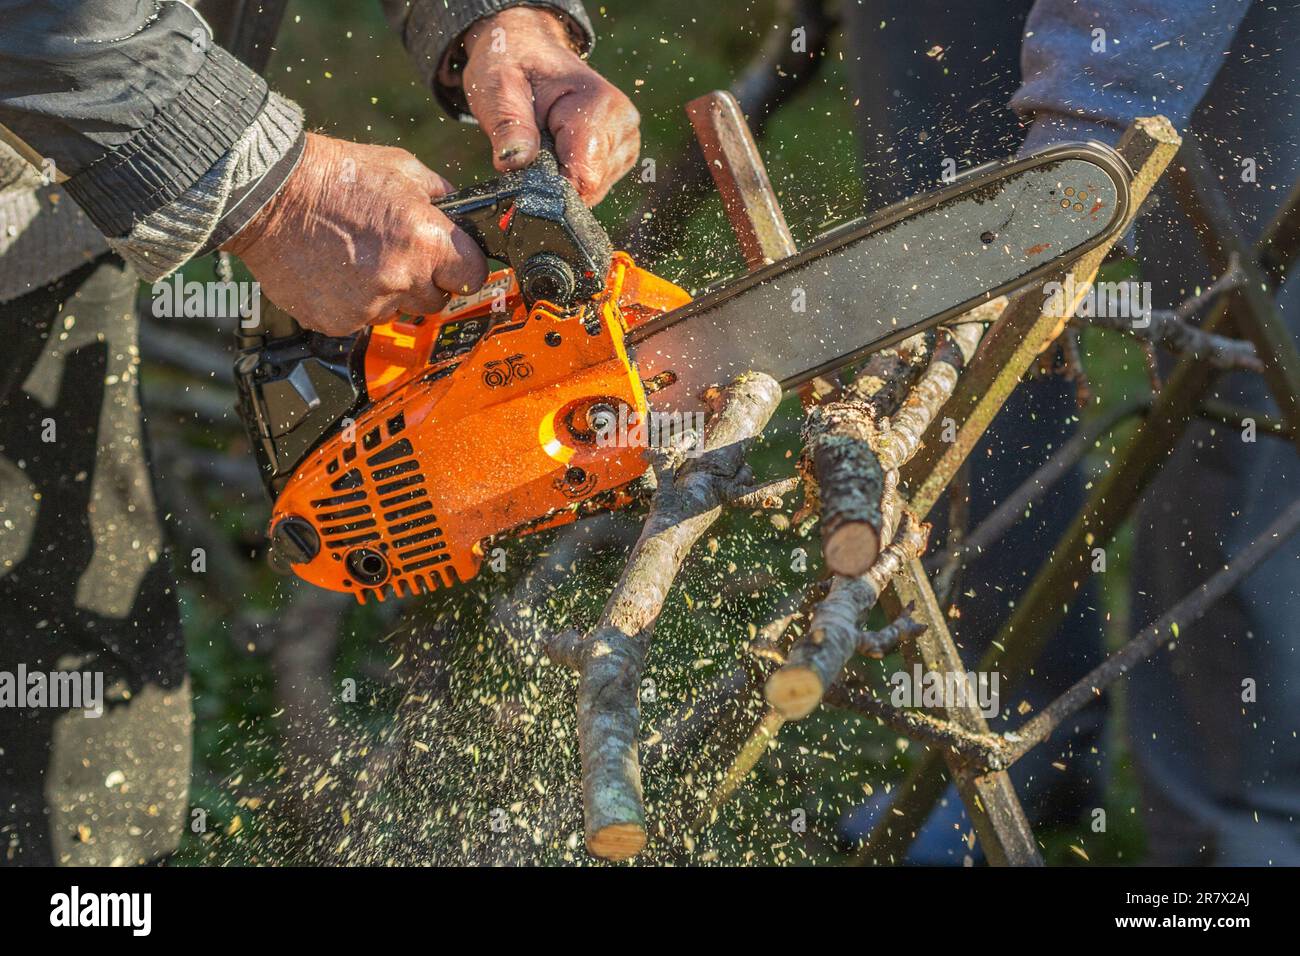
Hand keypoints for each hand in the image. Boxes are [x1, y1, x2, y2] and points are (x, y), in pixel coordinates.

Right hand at [225, 133, 487, 335]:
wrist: (269, 194)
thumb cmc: (335, 176)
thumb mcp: (402, 168)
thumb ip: (441, 195)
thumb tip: (460, 214)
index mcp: (426, 242)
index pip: (473, 276)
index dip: (463, 268)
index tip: (453, 265)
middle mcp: (401, 280)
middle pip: (436, 300)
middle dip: (424, 281)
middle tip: (397, 255)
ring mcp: (368, 306)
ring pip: (398, 312)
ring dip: (388, 293)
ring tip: (360, 259)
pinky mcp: (338, 321)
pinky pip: (361, 320)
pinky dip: (353, 303)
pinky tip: (337, 273)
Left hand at [461, 7, 638, 204]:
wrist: (529, 49)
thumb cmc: (513, 64)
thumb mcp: (497, 89)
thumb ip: (508, 127)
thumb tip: (513, 163)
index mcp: (600, 105)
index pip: (584, 176)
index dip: (549, 185)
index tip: (525, 168)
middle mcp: (623, 124)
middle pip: (589, 187)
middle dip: (553, 178)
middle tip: (532, 144)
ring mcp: (626, 140)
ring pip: (592, 190)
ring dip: (561, 176)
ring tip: (544, 140)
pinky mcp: (621, 154)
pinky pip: (593, 185)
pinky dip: (569, 174)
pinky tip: (557, 148)